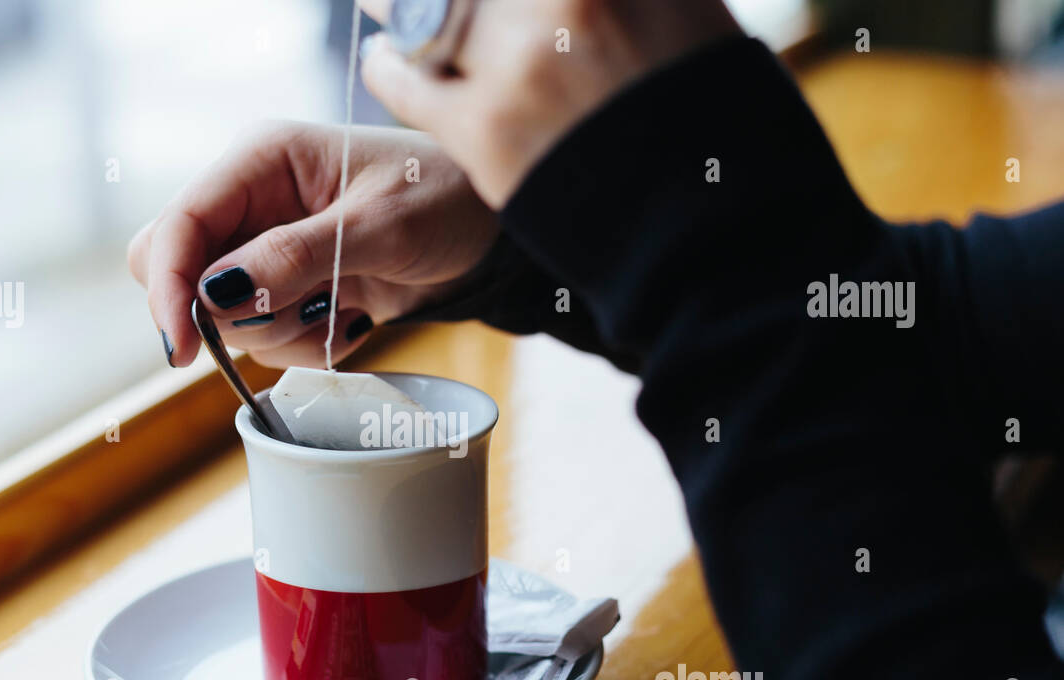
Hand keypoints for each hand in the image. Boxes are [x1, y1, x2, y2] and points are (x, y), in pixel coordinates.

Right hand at [127, 122, 498, 367]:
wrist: (489, 236)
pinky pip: (264, 337)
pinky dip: (305, 344)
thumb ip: (294, 257)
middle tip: (296, 316)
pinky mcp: (288, 289)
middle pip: (180, 274)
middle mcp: (252, 204)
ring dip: (281, 331)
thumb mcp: (378, 227)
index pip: (178, 224)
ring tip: (346, 307)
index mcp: (262, 162)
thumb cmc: (446, 200)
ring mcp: (267, 250)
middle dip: (228, 314)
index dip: (169, 286)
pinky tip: (352, 317)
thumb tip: (213, 293)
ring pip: (222, 317)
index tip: (184, 347)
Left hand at [359, 0, 739, 207]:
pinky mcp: (486, 127)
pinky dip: (388, 59)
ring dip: (405, 3)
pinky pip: (406, 75)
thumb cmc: (719, 124)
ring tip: (393, 4)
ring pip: (422, 3)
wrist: (709, 234)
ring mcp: (523, 62)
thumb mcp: (694, 17)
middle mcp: (568, 2)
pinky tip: (384, 52)